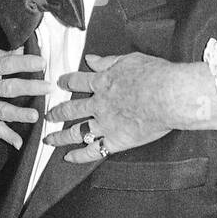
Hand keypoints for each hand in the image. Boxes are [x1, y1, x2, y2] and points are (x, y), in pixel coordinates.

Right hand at [0, 48, 52, 149]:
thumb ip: (1, 54)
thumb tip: (23, 51)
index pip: (6, 64)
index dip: (24, 63)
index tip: (42, 62)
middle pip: (7, 88)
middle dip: (29, 88)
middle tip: (48, 88)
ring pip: (1, 111)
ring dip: (18, 115)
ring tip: (34, 116)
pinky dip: (6, 136)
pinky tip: (18, 143)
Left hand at [45, 54, 216, 161]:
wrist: (168, 95)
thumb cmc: (155, 75)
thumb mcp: (130, 60)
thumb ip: (108, 61)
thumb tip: (91, 59)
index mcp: (102, 82)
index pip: (77, 81)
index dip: (66, 82)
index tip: (60, 83)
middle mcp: (99, 104)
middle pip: (70, 109)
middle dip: (56, 113)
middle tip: (47, 115)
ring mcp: (105, 124)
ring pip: (75, 132)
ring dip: (60, 137)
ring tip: (49, 140)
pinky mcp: (116, 141)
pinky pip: (93, 150)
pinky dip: (79, 156)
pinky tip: (69, 158)